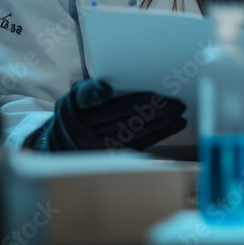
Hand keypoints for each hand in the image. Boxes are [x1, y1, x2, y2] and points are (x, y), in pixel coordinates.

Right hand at [28, 78, 186, 151]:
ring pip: (135, 131)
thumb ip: (90, 90)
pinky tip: (176, 124)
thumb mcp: (75, 96)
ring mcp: (102, 145)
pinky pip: (141, 143)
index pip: (93, 101)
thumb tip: (106, 90)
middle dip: (151, 109)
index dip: (104, 97)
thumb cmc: (77, 111)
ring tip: (180, 112)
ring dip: (161, 122)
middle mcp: (88, 131)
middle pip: (123, 117)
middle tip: (175, 102)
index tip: (110, 92)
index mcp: (77, 111)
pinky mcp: (115, 154)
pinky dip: (161, 133)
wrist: (64, 142)